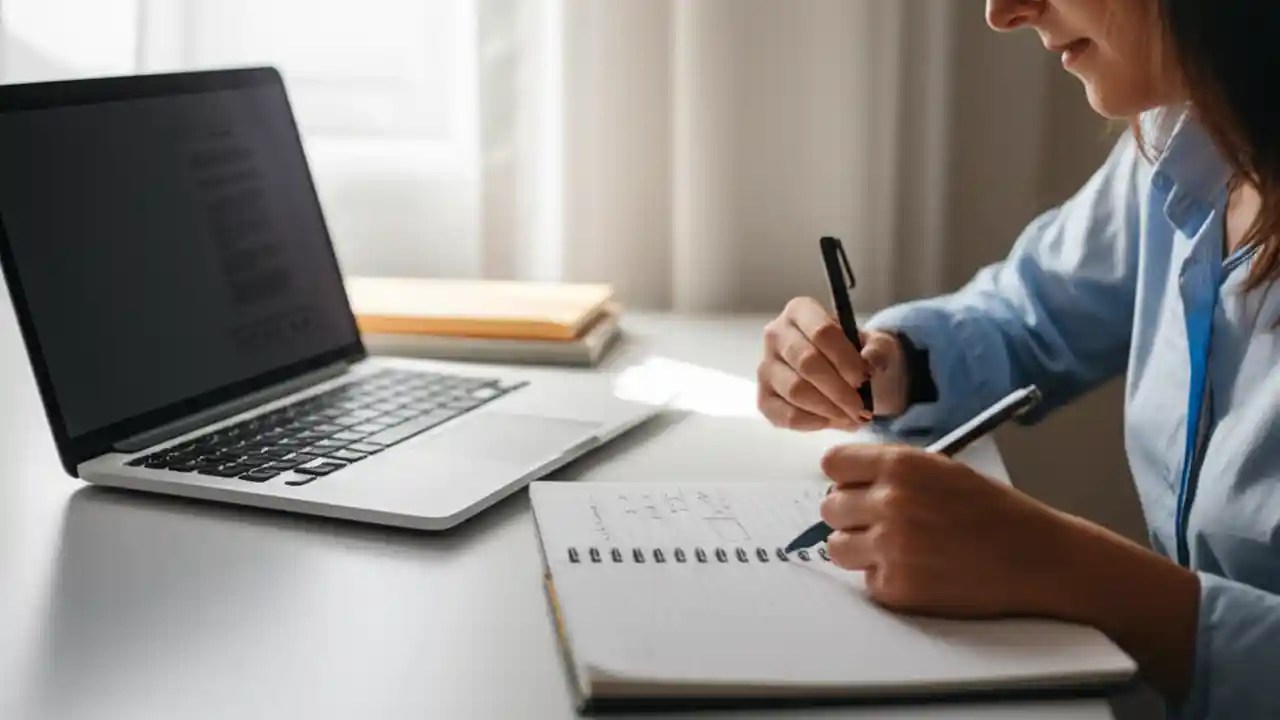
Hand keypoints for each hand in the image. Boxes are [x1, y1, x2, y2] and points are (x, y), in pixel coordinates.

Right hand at [758, 297, 908, 431]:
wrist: (843, 375)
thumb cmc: (856, 354)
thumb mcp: (876, 345)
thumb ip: (878, 350)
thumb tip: (869, 362)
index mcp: (800, 311)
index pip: (821, 332)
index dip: (844, 358)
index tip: (864, 378)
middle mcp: (776, 334)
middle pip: (806, 362)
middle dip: (839, 390)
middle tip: (861, 407)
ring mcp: (766, 367)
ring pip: (795, 391)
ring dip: (829, 409)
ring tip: (852, 417)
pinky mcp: (764, 398)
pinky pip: (786, 415)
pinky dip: (814, 423)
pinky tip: (833, 420)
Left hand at [818, 443, 1069, 617]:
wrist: (1037, 559)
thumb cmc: (994, 512)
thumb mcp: (942, 470)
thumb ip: (894, 471)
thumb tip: (847, 482)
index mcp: (901, 465)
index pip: (833, 464)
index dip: (846, 478)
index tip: (858, 488)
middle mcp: (888, 502)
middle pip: (830, 508)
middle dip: (852, 516)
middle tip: (882, 524)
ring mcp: (889, 547)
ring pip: (837, 547)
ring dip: (859, 549)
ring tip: (896, 550)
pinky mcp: (896, 587)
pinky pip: (866, 580)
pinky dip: (887, 580)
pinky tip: (919, 572)